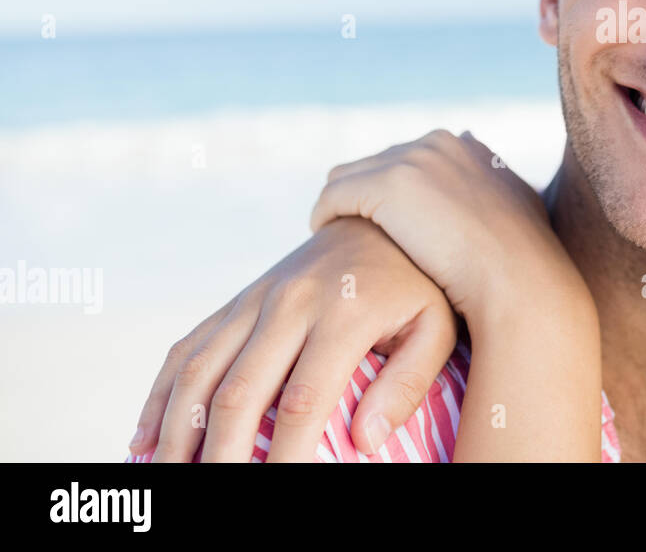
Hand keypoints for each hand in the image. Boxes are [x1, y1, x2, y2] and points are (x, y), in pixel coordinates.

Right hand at [130, 216, 455, 461]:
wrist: (384, 215)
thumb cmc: (419, 285)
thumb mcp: (436, 327)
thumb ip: (409, 381)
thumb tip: (367, 441)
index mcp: (343, 313)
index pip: (304, 399)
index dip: (288, 453)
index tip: (282, 487)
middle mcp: (290, 301)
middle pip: (238, 391)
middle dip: (220, 454)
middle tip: (213, 493)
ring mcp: (256, 297)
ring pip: (198, 370)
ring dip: (176, 430)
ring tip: (167, 477)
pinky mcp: (238, 299)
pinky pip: (187, 346)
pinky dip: (160, 394)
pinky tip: (146, 438)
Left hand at [309, 130, 583, 326]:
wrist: (520, 279)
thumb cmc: (523, 263)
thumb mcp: (523, 214)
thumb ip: (508, 193)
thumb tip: (510, 187)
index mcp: (465, 148)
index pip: (409, 159)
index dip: (396, 194)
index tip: (391, 227)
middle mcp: (438, 144)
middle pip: (376, 164)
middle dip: (365, 198)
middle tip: (354, 236)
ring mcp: (413, 160)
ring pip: (349, 176)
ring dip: (342, 205)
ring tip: (337, 239)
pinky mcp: (387, 185)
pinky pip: (334, 196)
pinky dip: (325, 217)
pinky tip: (326, 242)